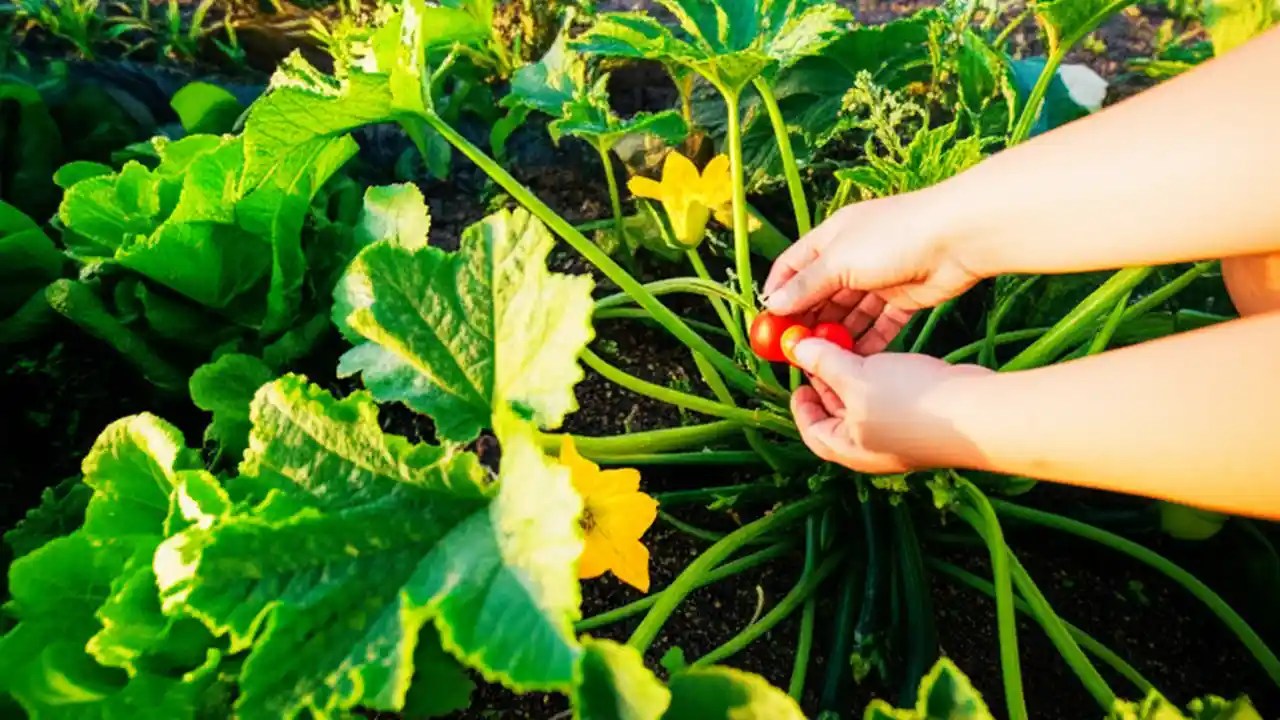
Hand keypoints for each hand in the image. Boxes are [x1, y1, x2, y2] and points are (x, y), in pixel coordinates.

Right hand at [762, 190, 981, 353]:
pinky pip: (878, 324)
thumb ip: (807, 285)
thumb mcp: (840, 261)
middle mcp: (852, 257)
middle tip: (794, 350)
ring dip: (835, 335)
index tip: (768, 325)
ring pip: (849, 313)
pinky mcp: (903, 298)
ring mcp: (878, 278)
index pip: (793, 267)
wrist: (957, 237)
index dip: (778, 294)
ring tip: (822, 359)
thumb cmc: (894, 237)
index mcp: (831, 238)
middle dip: (806, 321)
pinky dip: (866, 341)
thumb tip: (774, 304)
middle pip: (820, 294)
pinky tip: (854, 360)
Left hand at [787, 337, 991, 473]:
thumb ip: (825, 362)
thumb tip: (797, 348)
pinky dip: (879, 378)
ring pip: (865, 404)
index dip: (801, 405)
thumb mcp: (856, 378)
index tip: (798, 381)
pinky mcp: (922, 420)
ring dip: (853, 376)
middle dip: (827, 383)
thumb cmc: (911, 403)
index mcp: (848, 449)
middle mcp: (871, 448)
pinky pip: (890, 398)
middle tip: (818, 353)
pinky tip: (880, 356)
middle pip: (837, 416)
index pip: (812, 432)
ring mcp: (899, 436)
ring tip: (845, 347)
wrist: (977, 412)